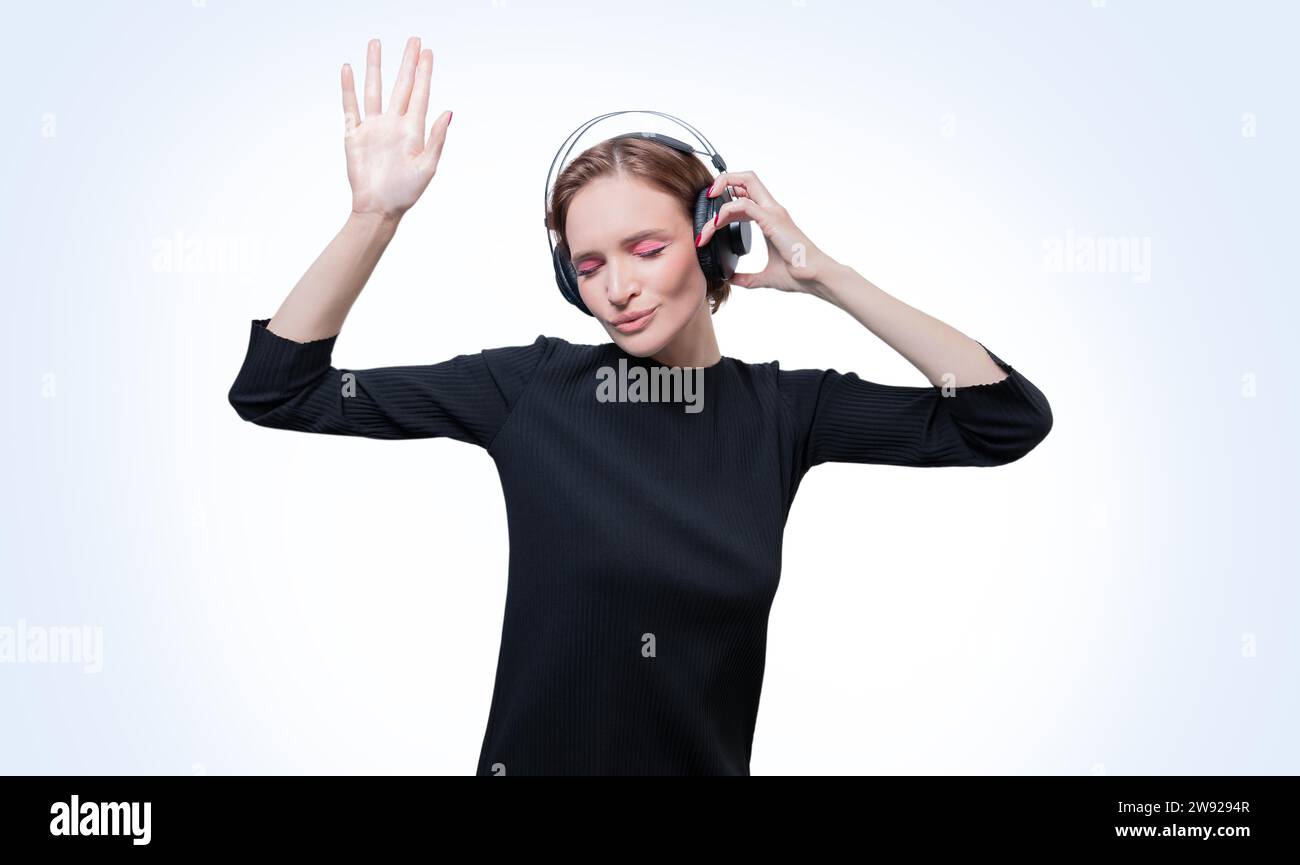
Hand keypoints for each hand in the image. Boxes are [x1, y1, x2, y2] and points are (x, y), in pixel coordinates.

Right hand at [341, 36, 451, 220]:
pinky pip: (350, 106)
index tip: (428, 52)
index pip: (420, 94)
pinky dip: (348, 88)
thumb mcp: (427, 167)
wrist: (378, 208)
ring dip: (375, 67)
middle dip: (407, 63)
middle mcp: (393, 124)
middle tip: (413, 40)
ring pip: (374, 89)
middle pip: (401, 85)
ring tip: (376, 44)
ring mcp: (373, 127)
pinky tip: (348, 69)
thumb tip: (449, 112)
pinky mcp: (354, 135)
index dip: (424, 73)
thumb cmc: (406, 192)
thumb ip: (437, 138)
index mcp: (413, 130)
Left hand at [694, 170, 839, 295]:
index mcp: (770, 219)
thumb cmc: (798, 274)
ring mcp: (773, 212)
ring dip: (720, 193)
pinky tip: (716, 226)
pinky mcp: (772, 220)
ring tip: (707, 219)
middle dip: (722, 182)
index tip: (710, 217)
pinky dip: (726, 211)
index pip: (746, 195)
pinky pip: (745, 204)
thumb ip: (746, 277)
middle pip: (746, 178)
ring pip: (745, 182)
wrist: (814, 278)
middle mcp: (771, 210)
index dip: (726, 198)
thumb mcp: (763, 277)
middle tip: (707, 199)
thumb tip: (730, 279)